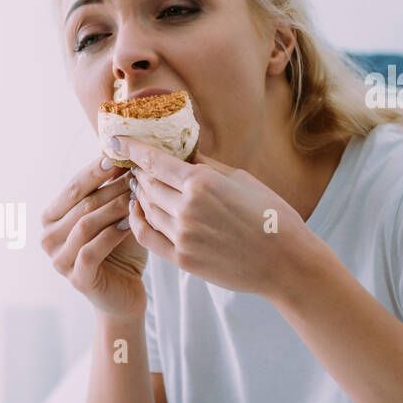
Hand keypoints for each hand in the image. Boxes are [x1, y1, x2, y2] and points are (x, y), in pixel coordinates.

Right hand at [40, 156, 147, 319]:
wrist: (124, 293)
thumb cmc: (120, 249)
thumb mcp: (115, 214)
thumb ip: (113, 189)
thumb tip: (124, 152)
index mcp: (51, 218)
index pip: (73, 187)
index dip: (96, 171)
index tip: (119, 156)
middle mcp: (48, 238)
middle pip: (81, 205)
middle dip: (110, 188)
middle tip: (137, 176)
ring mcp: (58, 260)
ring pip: (85, 225)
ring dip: (113, 209)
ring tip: (137, 199)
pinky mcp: (75, 278)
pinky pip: (91, 251)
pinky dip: (112, 236)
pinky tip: (131, 227)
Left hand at [116, 135, 316, 300]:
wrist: (286, 262)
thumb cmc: (271, 215)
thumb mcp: (242, 180)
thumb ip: (207, 166)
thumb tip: (184, 151)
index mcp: (202, 183)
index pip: (154, 160)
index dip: (131, 148)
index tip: (117, 140)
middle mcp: (186, 208)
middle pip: (146, 183)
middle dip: (138, 172)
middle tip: (134, 165)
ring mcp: (182, 236)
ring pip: (144, 208)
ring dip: (138, 194)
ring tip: (139, 186)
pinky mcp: (182, 258)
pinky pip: (146, 236)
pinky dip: (137, 221)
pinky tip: (137, 211)